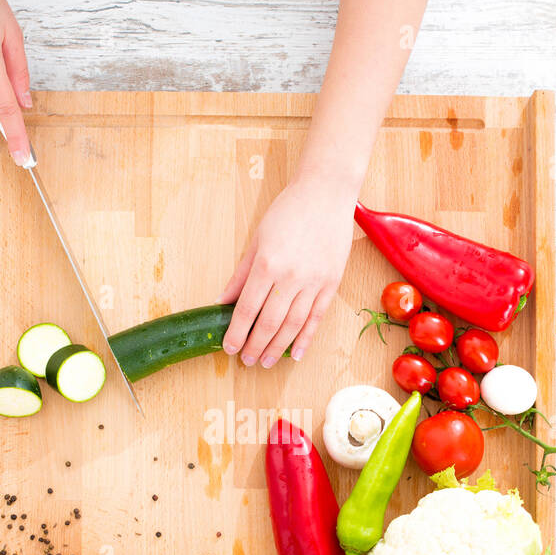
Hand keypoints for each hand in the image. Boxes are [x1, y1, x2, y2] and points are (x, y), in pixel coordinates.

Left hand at [220, 175, 356, 366]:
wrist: (327, 192)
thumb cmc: (289, 210)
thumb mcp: (257, 239)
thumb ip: (241, 274)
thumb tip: (223, 301)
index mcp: (267, 264)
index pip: (247, 309)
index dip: (237, 332)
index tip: (229, 347)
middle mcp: (291, 276)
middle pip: (270, 322)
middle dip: (255, 345)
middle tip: (246, 360)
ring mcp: (314, 281)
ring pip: (293, 324)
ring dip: (277, 347)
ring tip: (265, 362)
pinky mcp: (332, 283)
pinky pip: (317, 317)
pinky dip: (305, 338)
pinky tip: (295, 354)